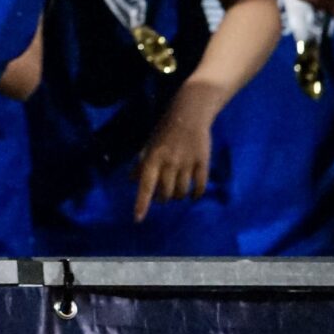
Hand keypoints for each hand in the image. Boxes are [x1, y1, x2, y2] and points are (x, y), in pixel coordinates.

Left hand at [133, 83, 217, 221]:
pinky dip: (196, 194)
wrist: (188, 114)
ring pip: (181, 192)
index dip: (141, 203)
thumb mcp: (148, 145)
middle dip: (162, 199)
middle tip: (162, 197)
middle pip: (165, 193)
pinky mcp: (202, 163)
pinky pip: (200, 186)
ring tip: (176, 193)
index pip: (145, 186)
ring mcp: (186, 164)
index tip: (138, 219)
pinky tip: (193, 195)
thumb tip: (131, 180)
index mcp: (152, 158)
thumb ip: (141, 164)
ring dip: (178, 196)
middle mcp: (169, 163)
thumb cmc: (164, 130)